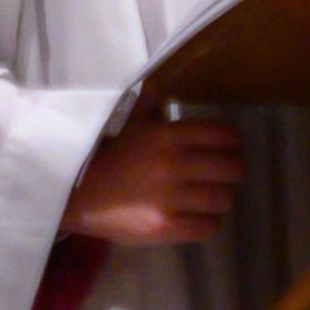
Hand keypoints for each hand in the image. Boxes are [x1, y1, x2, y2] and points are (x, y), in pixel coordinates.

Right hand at [61, 112, 242, 249]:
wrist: (77, 194)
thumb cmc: (109, 157)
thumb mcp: (129, 123)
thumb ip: (149, 103)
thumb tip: (157, 82)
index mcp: (168, 136)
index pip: (224, 136)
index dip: (232, 141)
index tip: (229, 146)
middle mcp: (174, 165)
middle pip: (233, 169)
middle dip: (232, 170)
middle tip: (223, 173)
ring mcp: (171, 199)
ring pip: (224, 199)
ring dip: (221, 197)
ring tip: (211, 195)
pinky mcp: (166, 227)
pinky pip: (209, 226)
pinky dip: (209, 220)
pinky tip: (199, 215)